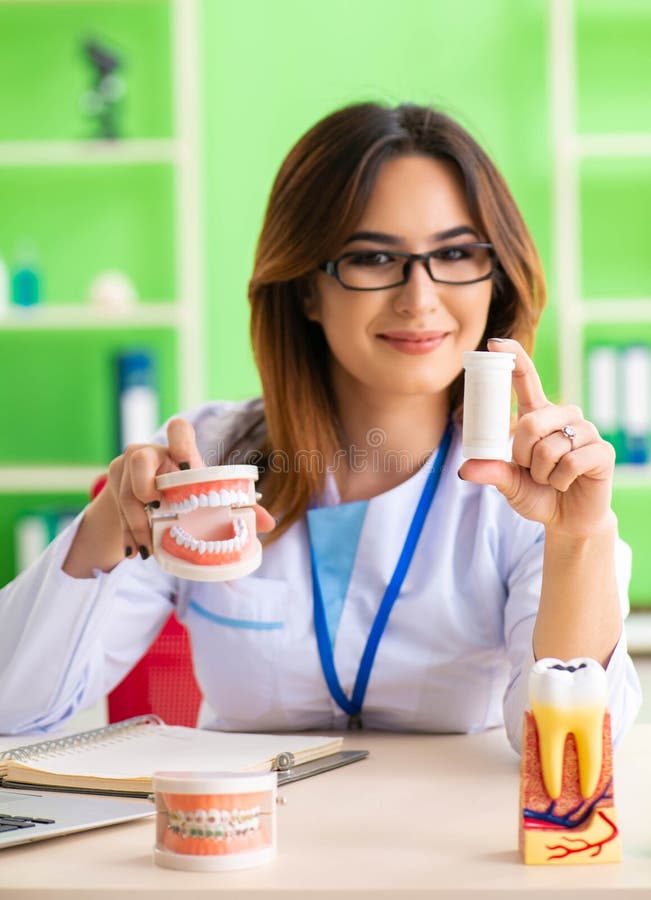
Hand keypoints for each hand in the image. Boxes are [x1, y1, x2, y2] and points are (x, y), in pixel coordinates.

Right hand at [108, 418, 274, 558]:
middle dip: (144, 484)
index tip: (189, 469)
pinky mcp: (113, 485)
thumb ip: (238, 505)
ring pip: (126, 492)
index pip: (178, 429)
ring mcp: (126, 467)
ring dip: (137, 523)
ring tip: (149, 550)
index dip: (182, 443)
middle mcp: (150, 453)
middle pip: (139, 458)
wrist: (147, 497)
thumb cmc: (186, 490)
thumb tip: (269, 524)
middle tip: (156, 506)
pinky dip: (127, 534)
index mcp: (178, 449)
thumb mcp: (206, 494)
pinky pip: (116, 510)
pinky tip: (136, 552)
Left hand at [458, 339, 615, 538]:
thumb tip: (464, 469)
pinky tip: (566, 483)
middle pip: (531, 423)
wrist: (567, 519)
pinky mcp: (601, 451)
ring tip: (550, 478)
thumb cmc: (537, 493)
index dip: (514, 357)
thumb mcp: (508, 483)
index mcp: (538, 415)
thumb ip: (491, 472)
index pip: (527, 378)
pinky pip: (570, 462)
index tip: (495, 343)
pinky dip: (559, 480)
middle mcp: (563, 416)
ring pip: (550, 447)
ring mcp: (585, 431)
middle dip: (523, 455)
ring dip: (542, 472)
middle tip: (530, 470)